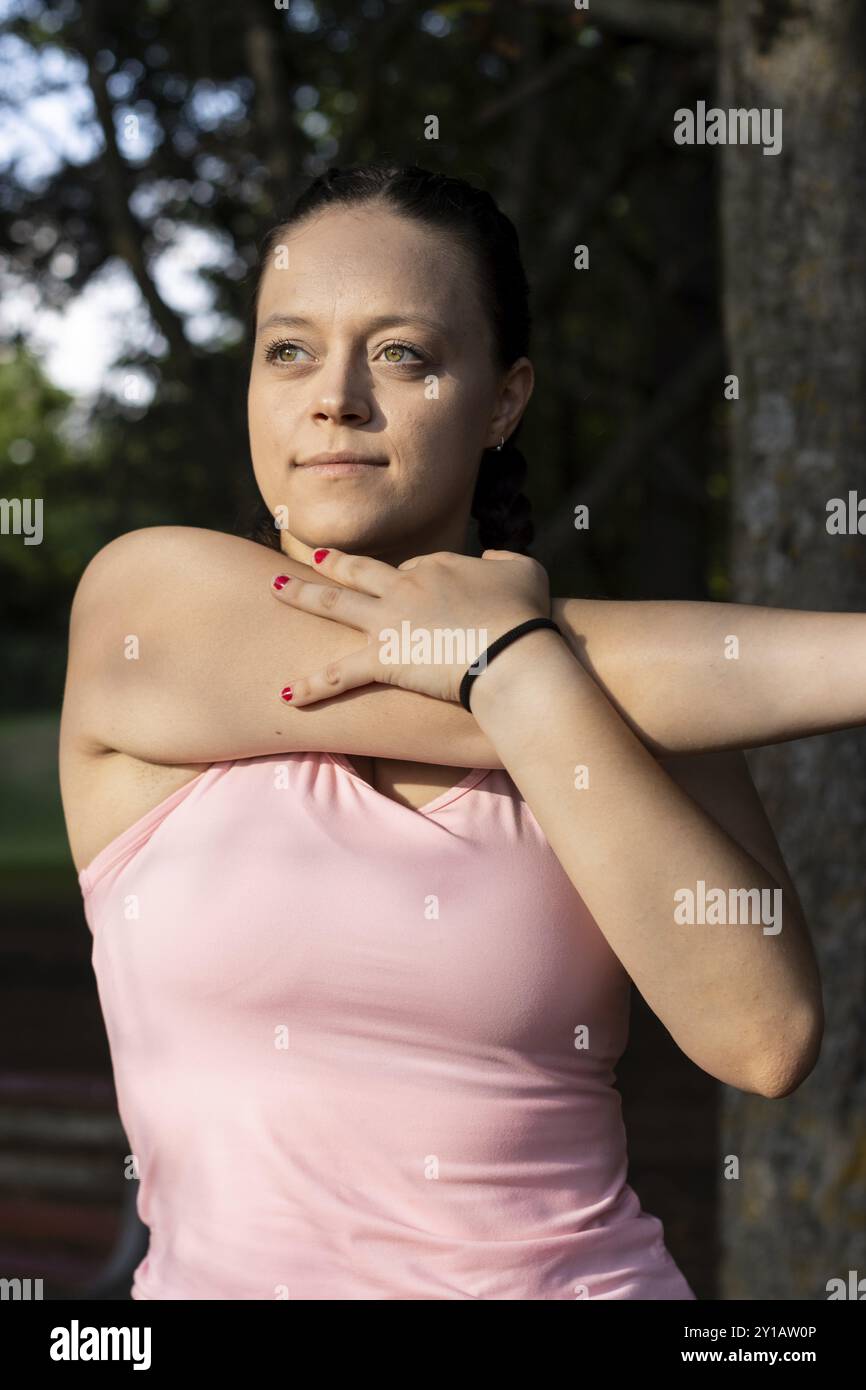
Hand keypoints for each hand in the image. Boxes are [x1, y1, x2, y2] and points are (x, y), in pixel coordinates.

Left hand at [270, 547, 550, 704]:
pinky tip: (287, 695)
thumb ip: (504, 559)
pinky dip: (313, 685)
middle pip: (359, 570)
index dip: (415, 580)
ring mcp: (388, 621)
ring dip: (302, 595)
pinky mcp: (383, 659)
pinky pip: (339, 674)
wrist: (513, 652)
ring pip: (334, 604)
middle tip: (315, 558)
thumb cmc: (526, 614)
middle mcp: (403, 586)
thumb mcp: (524, 570)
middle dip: (334, 563)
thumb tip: (493, 558)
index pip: (414, 567)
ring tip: (275, 588)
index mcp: (436, 566)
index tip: (421, 594)